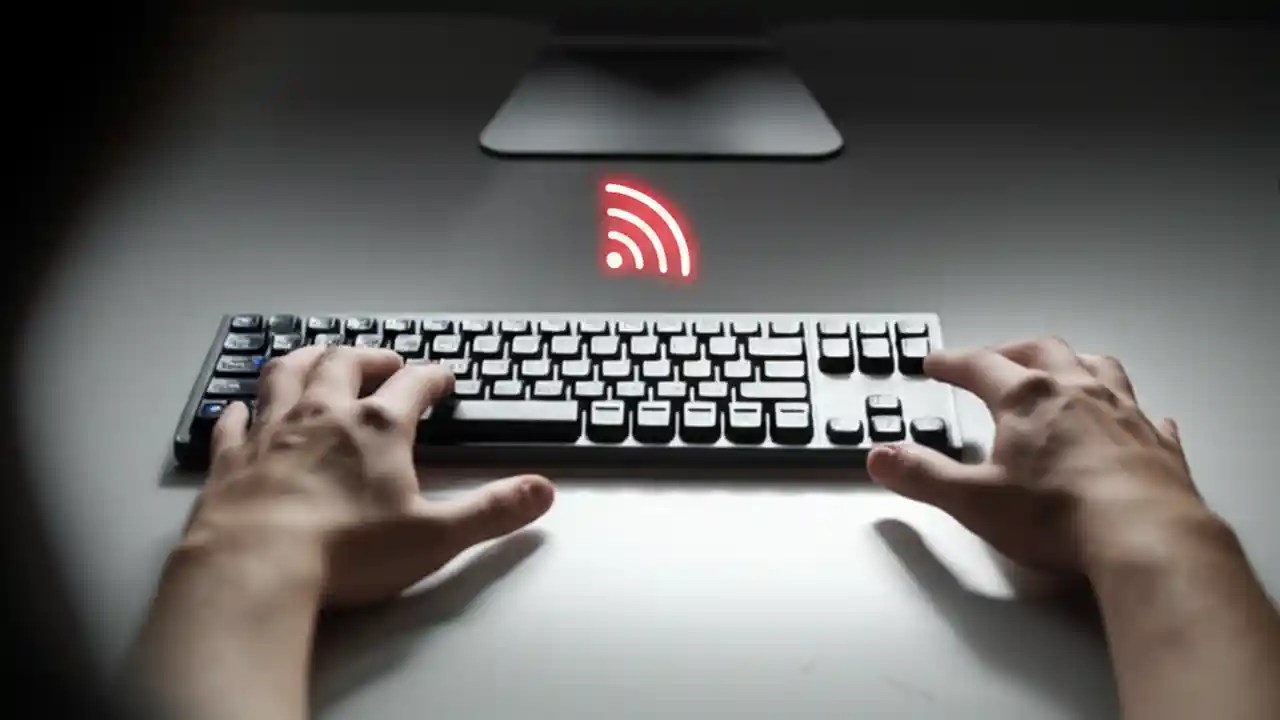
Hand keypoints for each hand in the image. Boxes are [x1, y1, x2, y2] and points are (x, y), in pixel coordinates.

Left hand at [185, 345, 555, 605]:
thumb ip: (492, 511)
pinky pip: (234, 421)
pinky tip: (242, 409)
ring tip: (318, 356)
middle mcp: (322, 415)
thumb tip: (539, 491)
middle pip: (345, 364)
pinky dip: (241, 409)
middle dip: (369, 357)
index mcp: (377, 428)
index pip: (413, 385)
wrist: (255, 566)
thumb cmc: (346, 550)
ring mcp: (271, 432)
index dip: (433, 377)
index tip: (442, 377)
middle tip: (384, 361)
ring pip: (286, 374)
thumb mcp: (436, 536)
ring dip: (306, 359)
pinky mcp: (231, 460)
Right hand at [866, 336, 1211, 574]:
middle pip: (1041, 352)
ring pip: (1098, 367)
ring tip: (1063, 368)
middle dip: (1011, 351)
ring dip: (1074, 363)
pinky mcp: (1159, 445)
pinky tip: (1132, 418)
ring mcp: (1124, 414)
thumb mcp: (972, 500)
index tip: (936, 362)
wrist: (1146, 538)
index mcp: (1028, 399)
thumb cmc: (1062, 516)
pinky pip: (1147, 414)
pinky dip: (1133, 410)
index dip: (952, 362)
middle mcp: (1077, 393)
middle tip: (995, 357)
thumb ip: (923, 476)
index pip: (979, 366)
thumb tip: (882, 458)